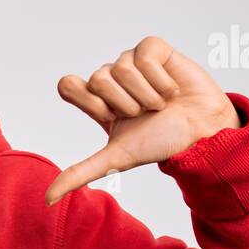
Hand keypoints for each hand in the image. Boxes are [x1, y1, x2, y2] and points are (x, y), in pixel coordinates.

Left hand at [45, 36, 240, 205]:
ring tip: (160, 104)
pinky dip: (161, 79)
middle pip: (97, 78)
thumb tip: (47, 200)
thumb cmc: (161, 142)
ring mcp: (130, 61)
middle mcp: (110, 79)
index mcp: (96, 101)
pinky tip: (171, 89)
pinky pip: (145, 55)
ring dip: (147, 94)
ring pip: (122, 68)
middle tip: (143, 112)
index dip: (89, 101)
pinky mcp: (153, 48)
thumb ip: (80, 173)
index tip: (111, 116)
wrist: (201, 132)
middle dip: (125, 103)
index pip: (68, 86)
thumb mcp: (116, 158)